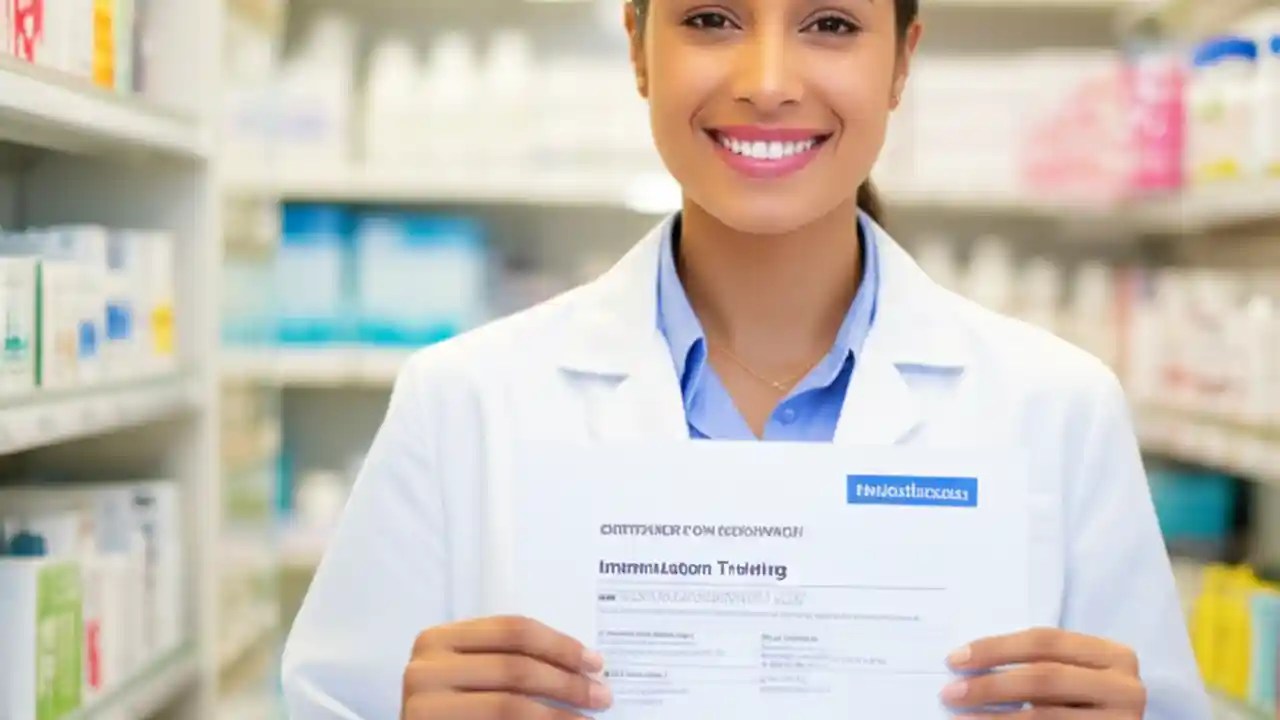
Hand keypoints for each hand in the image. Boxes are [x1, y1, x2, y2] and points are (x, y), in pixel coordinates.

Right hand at [402, 615, 611, 718]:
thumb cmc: (452, 709)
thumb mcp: (471, 674)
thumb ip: (508, 661)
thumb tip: (582, 666)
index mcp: (438, 639)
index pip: (512, 630)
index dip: (560, 645)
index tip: (594, 662)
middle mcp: (425, 669)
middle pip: (515, 667)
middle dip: (567, 682)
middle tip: (602, 695)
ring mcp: (424, 706)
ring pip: (511, 705)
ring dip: (559, 715)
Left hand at [939, 627, 1145, 717]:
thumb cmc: (1082, 698)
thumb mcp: (1068, 673)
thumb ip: (1034, 662)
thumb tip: (967, 663)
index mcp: (1113, 655)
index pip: (1044, 641)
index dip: (996, 648)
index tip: (955, 659)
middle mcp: (1125, 687)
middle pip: (1043, 677)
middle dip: (990, 685)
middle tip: (950, 692)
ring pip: (1043, 716)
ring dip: (994, 718)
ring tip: (959, 717)